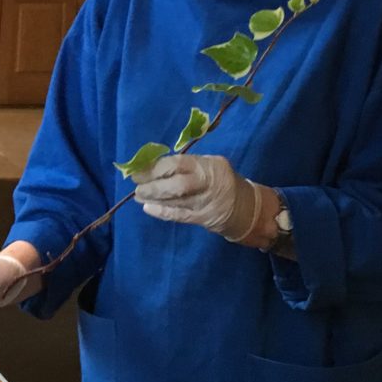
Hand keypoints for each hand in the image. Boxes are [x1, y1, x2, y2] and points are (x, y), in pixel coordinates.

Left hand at [130, 153, 257, 240]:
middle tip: (137, 186)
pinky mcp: (204, 219)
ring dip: (154, 198)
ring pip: (177, 201)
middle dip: (153, 185)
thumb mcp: (208, 165)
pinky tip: (149, 208)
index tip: (138, 169)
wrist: (245, 206)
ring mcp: (207, 202)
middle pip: (178, 184)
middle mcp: (208, 183)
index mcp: (209, 165)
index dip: (155, 167)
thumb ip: (185, 165)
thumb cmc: (219, 180)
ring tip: (139, 196)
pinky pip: (180, 215)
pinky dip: (162, 212)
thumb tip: (151, 165)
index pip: (178, 163)